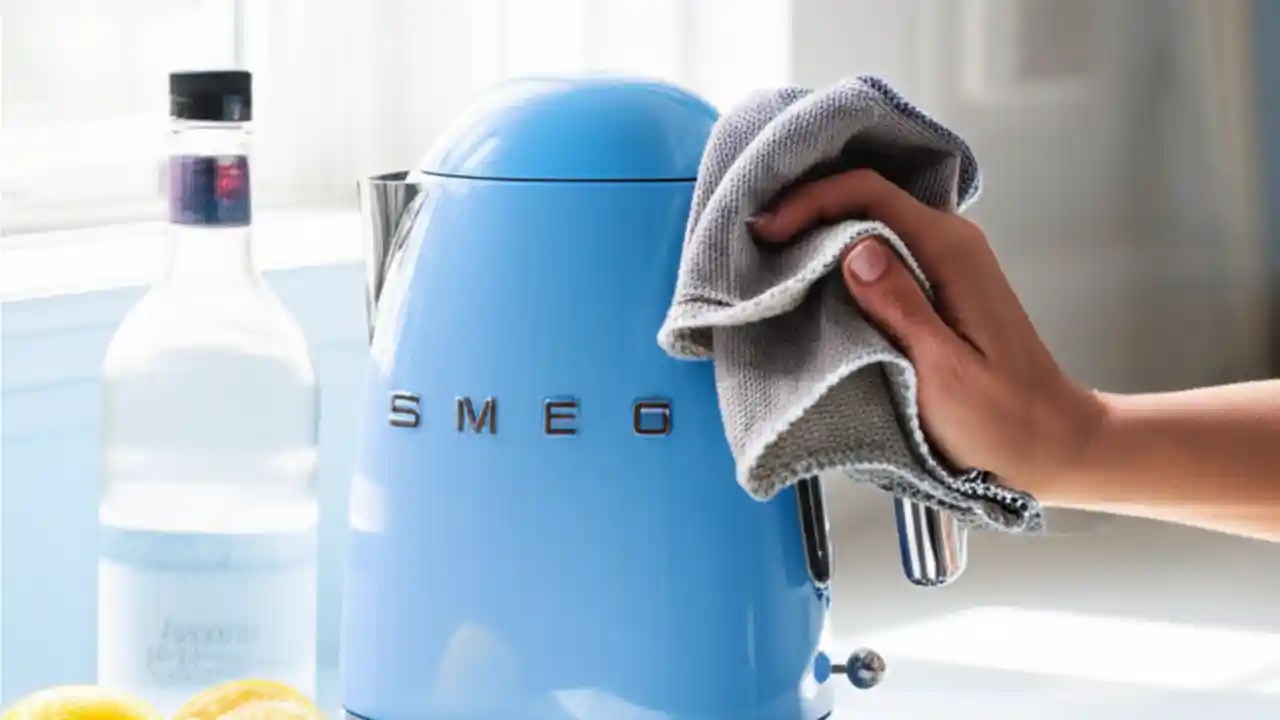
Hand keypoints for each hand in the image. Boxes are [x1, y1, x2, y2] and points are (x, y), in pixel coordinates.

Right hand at [749, 169, 1104, 498]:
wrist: (1051, 442)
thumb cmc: (1002, 419)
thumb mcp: (945, 371)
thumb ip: (902, 307)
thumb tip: (854, 250)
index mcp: (950, 251)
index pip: (869, 192)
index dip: (810, 202)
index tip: (767, 232)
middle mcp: (950, 242)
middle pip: (867, 195)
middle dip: (807, 207)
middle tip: (757, 240)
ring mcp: (945, 260)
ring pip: (871, 220)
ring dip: (820, 231)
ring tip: (773, 256)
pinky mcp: (937, 283)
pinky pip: (881, 249)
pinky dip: (840, 254)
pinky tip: (811, 276)